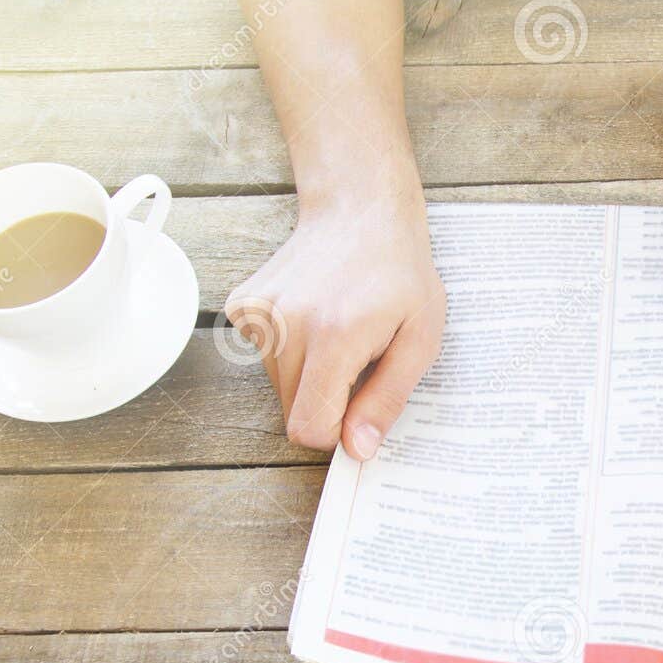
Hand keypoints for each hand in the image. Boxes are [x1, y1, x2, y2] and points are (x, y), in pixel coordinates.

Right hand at [224, 190, 445, 459]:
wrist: (360, 212)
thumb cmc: (400, 276)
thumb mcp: (420, 342)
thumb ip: (386, 400)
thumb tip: (356, 450)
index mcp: (335, 337)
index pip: (308, 427)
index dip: (336, 432)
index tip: (359, 410)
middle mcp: (286, 325)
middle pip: (293, 411)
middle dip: (327, 402)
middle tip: (359, 362)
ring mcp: (257, 313)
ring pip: (279, 387)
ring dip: (310, 375)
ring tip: (339, 333)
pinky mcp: (241, 306)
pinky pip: (265, 358)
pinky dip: (291, 351)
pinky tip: (315, 316)